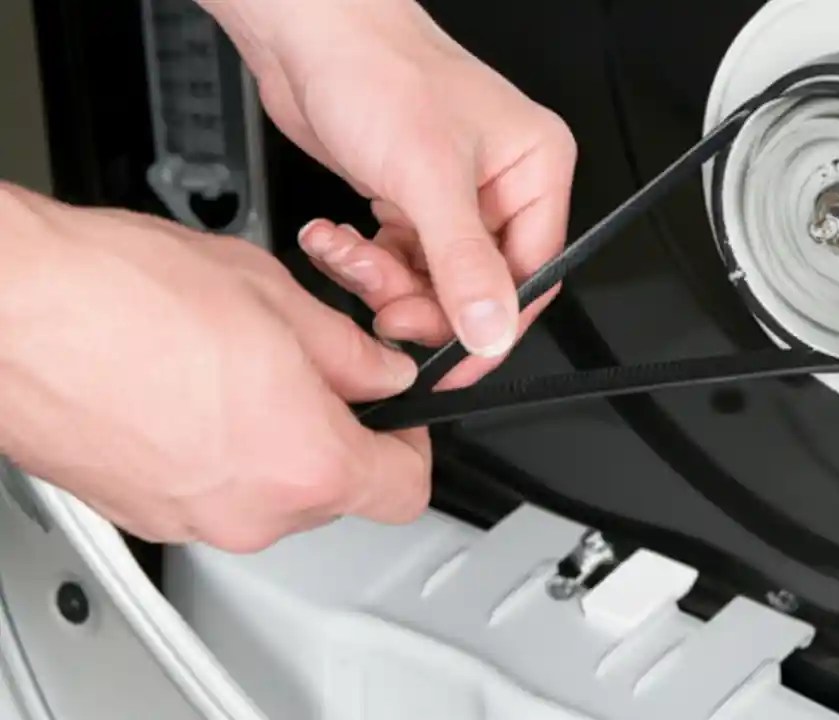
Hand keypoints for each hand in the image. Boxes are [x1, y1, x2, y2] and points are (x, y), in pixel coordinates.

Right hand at [0, 185, 430, 551]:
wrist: (9, 310)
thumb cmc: (121, 296)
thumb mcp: (277, 298)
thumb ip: (349, 353)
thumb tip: (379, 373)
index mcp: (306, 463)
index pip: (405, 490)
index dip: (412, 446)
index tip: (399, 417)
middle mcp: (250, 511)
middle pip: (335, 494)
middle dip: (338, 436)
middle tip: (314, 374)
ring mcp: (188, 520)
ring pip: (269, 495)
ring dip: (273, 444)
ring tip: (237, 370)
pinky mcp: (139, 513)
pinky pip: (209, 492)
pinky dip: (217, 453)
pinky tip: (190, 390)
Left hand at [206, 0, 576, 387]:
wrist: (305, 33)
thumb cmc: (376, 69)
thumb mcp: (426, 176)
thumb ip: (464, 264)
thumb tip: (491, 330)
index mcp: (536, 169)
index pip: (534, 275)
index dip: (494, 327)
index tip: (458, 364)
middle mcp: (501, 185)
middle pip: (480, 286)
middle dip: (425, 304)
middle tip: (387, 306)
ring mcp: (453, 195)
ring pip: (433, 281)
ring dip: (384, 282)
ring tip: (351, 253)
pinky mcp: (409, 199)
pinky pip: (398, 261)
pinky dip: (364, 262)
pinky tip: (338, 236)